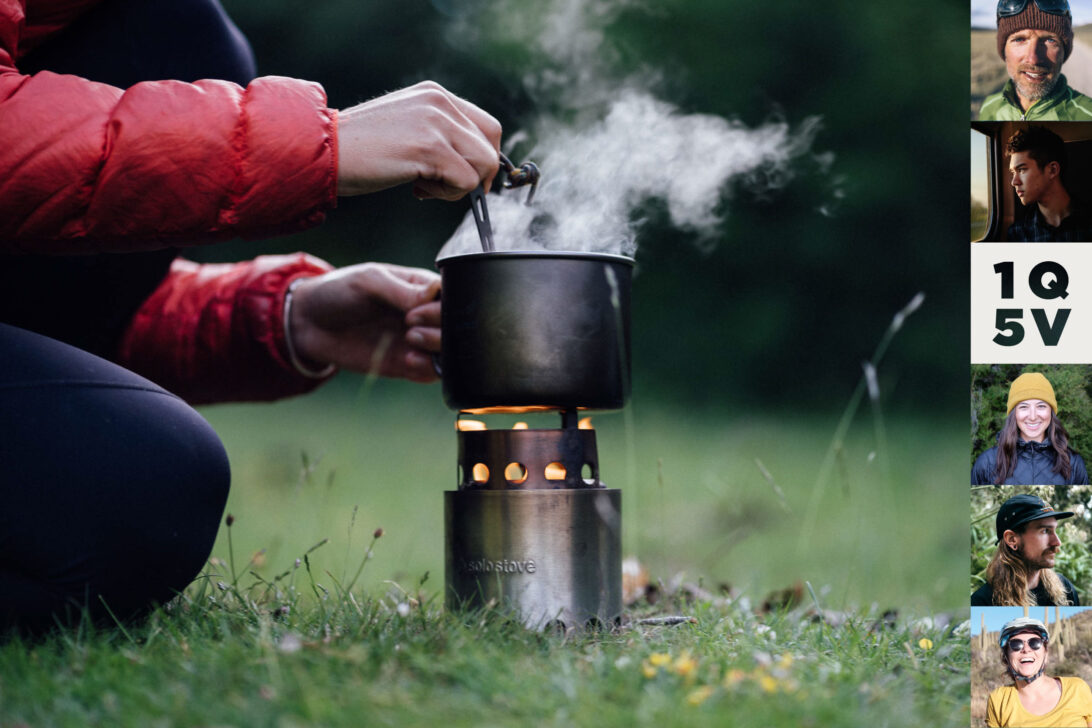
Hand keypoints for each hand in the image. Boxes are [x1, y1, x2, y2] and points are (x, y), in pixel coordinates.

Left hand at [287, 263, 440, 381]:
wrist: (309, 324)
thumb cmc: (339, 292)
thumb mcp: (369, 282)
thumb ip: (403, 291)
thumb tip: (436, 294)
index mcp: (423, 288)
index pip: (454, 298)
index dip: (442, 307)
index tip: (415, 310)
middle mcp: (427, 316)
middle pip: (458, 327)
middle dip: (441, 329)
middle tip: (409, 327)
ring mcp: (418, 341)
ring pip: (451, 352)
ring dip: (437, 350)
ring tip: (409, 342)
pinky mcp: (407, 365)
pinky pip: (431, 373)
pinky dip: (427, 370)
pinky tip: (407, 361)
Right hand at [336, 81, 501, 200]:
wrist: (322, 151)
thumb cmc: (359, 149)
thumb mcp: (406, 128)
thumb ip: (437, 134)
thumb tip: (473, 164)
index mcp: (435, 94)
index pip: (487, 126)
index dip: (482, 158)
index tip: (462, 177)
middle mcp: (440, 102)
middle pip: (491, 145)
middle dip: (478, 175)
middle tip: (446, 187)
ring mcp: (436, 123)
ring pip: (484, 164)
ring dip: (460, 186)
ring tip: (424, 186)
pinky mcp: (430, 148)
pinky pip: (466, 181)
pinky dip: (446, 194)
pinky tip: (416, 188)